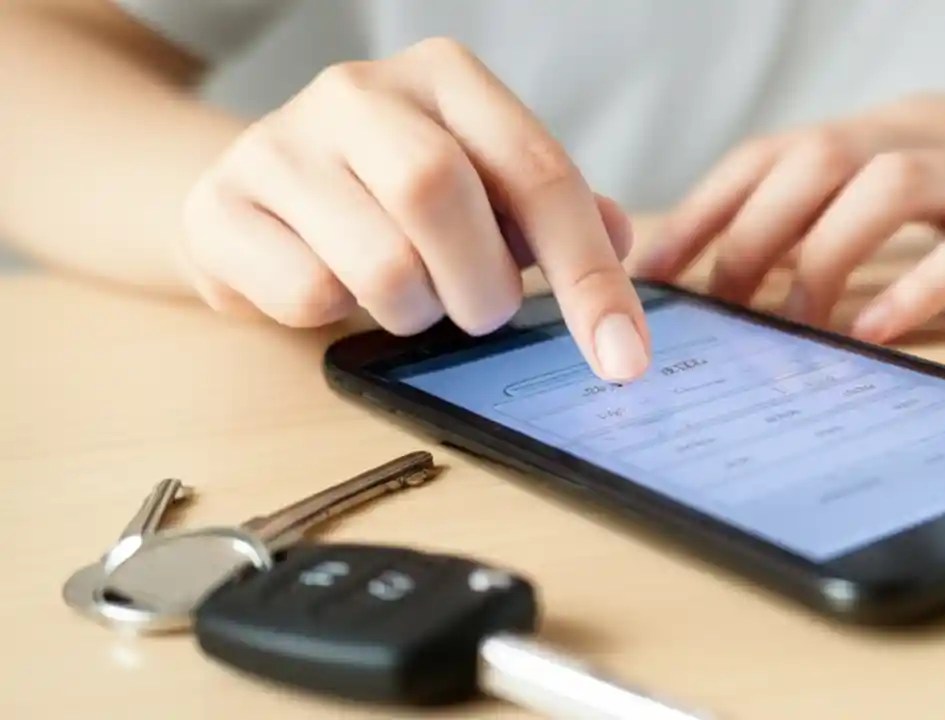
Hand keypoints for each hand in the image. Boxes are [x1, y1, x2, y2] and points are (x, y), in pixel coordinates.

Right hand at [180, 38, 649, 380]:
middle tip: (479, 310)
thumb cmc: (387, 197)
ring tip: (405, 296)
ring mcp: (278, 144)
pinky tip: (333, 286)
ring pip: (379, 262)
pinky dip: (339, 317)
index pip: (536, 171)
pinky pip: (308, 295)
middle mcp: (358, 93)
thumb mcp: (481, 189)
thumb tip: (621, 241)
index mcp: (445, 79)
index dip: (589, 275)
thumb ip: (550, 212)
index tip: (624, 358)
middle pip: (440, 195)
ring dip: (414, 310)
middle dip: (481, 286)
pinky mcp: (218, 206)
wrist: (253, 195)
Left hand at [633, 76, 944, 342]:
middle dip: (752, 237)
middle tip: (722, 311)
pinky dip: (920, 286)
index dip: (704, 208)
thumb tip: (758, 265)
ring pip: (888, 188)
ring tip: (796, 330)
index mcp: (891, 125)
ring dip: (824, 261)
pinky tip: (880, 332)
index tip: (654, 270)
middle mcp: (932, 134)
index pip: (773, 152)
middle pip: (815, 161)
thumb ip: (854, 206)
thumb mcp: (930, 173)